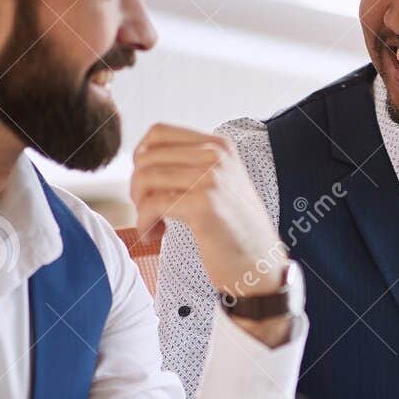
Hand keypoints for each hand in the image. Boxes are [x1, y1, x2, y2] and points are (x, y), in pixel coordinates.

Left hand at [131, 123, 285, 297]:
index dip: (141, 158)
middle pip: (147, 156)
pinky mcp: (203, 204)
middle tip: (147, 210)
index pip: (159, 133)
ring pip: (145, 178)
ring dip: (139, 206)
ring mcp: (211, 178)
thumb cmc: (236, 232)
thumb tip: (142, 158)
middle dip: (137, 186)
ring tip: (152, 224)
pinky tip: (155, 235)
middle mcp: (216, 155)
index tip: (146, 185)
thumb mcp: (220, 184)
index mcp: (219, 146)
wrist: (261, 266)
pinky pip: (151, 205)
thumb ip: (190, 166)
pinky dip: (144, 223)